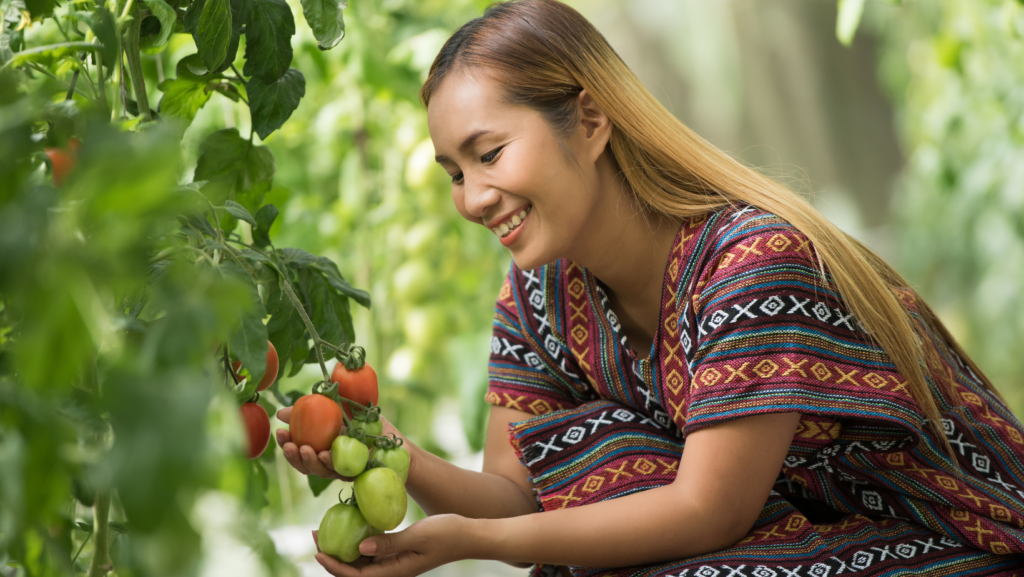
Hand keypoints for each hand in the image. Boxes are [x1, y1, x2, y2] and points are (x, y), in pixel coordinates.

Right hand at [275, 407, 411, 480]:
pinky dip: (328, 463)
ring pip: (318, 471)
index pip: (299, 451)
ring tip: (303, 448)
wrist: (396, 441)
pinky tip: (323, 454)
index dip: (286, 444)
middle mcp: (329, 463)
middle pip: (304, 465)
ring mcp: (341, 471)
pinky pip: (337, 471)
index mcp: (323, 449)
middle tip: (287, 443)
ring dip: (308, 461)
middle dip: (292, 455)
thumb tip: (280, 413)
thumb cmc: (369, 425)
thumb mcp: (340, 410)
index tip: (279, 431)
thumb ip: (315, 409)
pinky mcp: (354, 475)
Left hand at [314, 515, 472, 576]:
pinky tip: (350, 524)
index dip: (333, 566)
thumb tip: (358, 547)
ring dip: (342, 547)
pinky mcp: (397, 552)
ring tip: (324, 528)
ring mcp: (394, 562)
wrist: (469, 535)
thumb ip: (389, 543)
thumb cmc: (447, 534)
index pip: (355, 576)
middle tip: (314, 534)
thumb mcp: (418, 535)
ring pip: (360, 560)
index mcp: (395, 572)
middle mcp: (391, 571)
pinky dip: (357, 541)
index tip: (317, 551)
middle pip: (353, 570)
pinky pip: (371, 551)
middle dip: (331, 556)